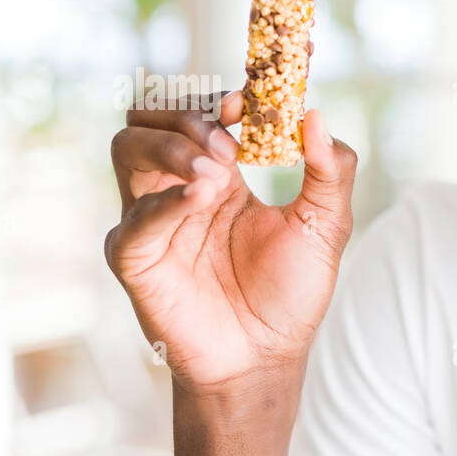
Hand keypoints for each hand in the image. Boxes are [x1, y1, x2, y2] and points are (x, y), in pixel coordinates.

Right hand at [105, 91, 358, 392]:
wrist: (266, 357)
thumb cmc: (289, 293)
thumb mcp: (325, 225)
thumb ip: (329, 171)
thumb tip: (316, 115)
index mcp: (220, 174)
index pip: (199, 112)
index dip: (219, 98)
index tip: (249, 103)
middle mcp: (178, 188)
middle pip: (150, 118)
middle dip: (189, 117)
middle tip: (230, 143)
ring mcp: (150, 218)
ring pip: (127, 148)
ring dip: (170, 146)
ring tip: (216, 169)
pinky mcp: (134, 256)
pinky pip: (135, 217)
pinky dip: (167, 201)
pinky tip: (203, 197)